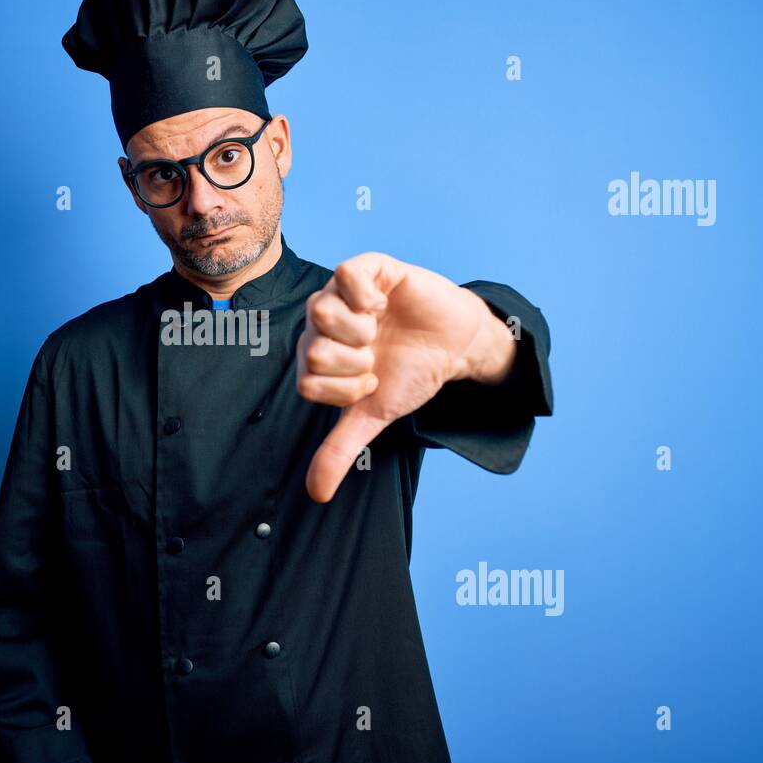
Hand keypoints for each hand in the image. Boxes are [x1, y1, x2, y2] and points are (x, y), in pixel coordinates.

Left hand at [296, 252, 517, 502]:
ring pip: (322, 313)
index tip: (370, 382)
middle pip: (313, 350)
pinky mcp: (370, 269)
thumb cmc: (409, 374)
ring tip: (379, 331)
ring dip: (361, 333)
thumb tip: (316, 494)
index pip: (307, 382)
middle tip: (377, 356)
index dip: (345, 390)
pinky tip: (383, 306)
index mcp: (316, 355)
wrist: (455, 345)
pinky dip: (366, 297)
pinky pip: (347, 274)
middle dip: (356, 364)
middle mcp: (321, 322)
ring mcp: (342, 292)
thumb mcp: (374, 415)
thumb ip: (341, 449)